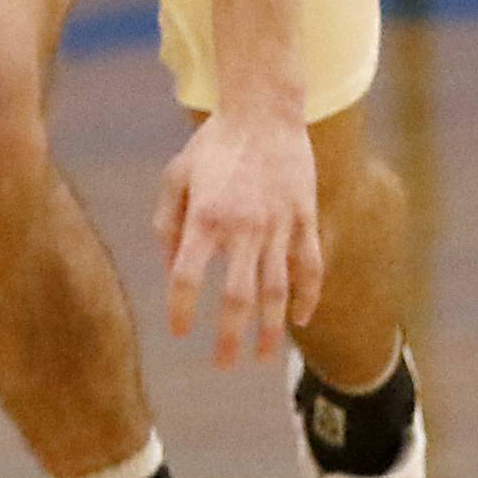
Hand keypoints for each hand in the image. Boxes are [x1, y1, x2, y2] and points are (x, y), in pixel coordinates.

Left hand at [153, 110, 322, 369]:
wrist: (263, 111)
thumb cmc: (213, 145)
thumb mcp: (176, 176)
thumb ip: (167, 223)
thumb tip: (169, 266)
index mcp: (205, 217)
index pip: (185, 276)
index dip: (180, 309)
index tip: (178, 332)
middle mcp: (242, 227)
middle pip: (236, 297)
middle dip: (228, 338)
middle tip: (222, 365)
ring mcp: (278, 225)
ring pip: (276, 290)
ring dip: (270, 329)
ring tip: (263, 358)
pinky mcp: (304, 218)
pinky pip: (310, 266)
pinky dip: (308, 296)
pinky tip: (300, 320)